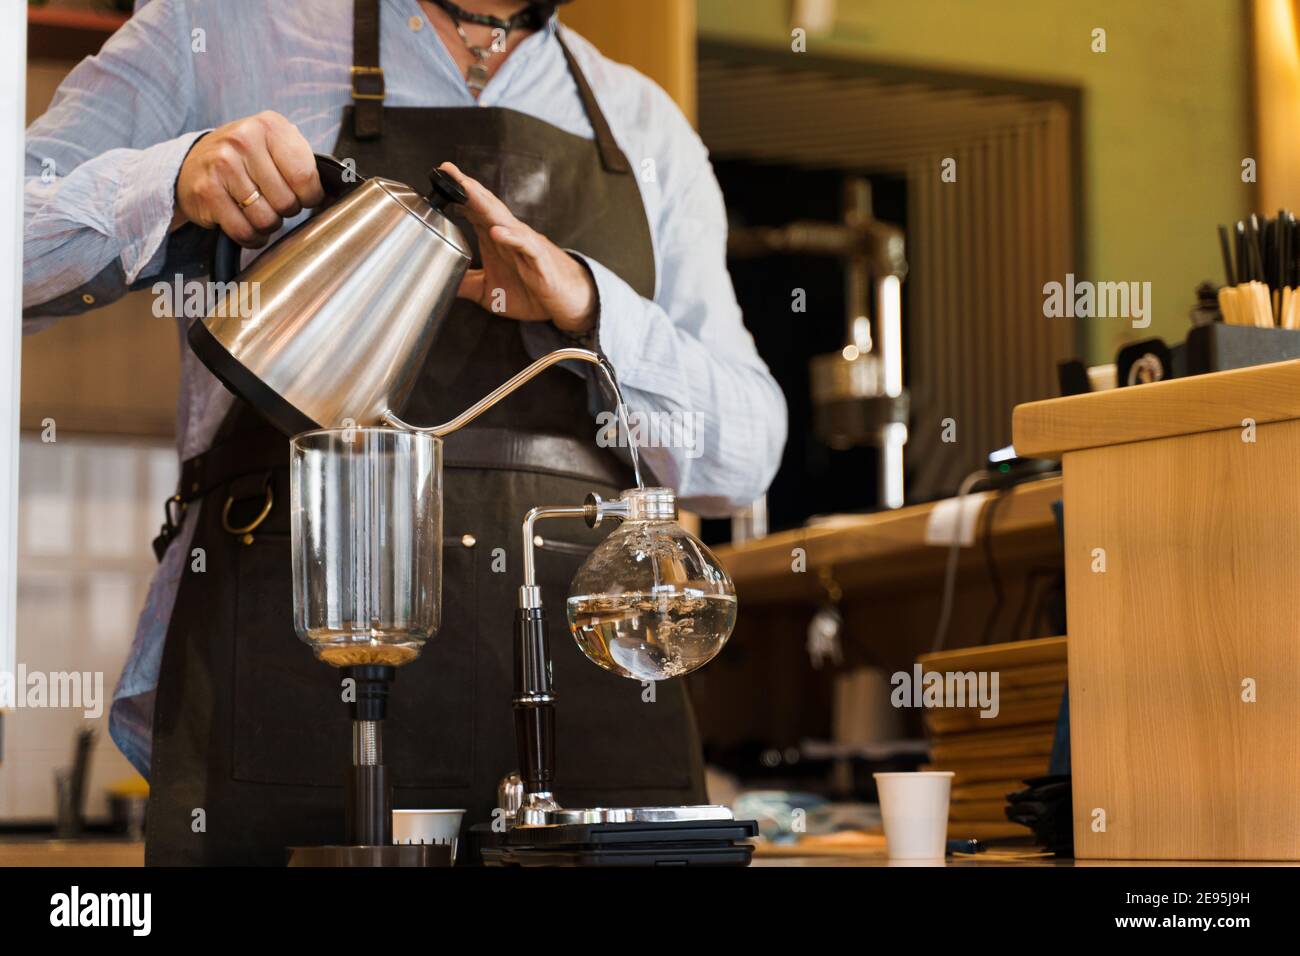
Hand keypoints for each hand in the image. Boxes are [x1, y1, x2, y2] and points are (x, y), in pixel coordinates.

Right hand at [174, 111, 323, 247]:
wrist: (195, 161)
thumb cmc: (247, 159)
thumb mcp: (277, 148)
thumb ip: (306, 167)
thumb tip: (336, 197)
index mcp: (271, 126)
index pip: (306, 177)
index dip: (310, 197)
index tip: (302, 196)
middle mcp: (244, 140)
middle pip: (287, 202)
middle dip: (286, 211)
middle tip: (272, 200)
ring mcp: (223, 164)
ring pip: (266, 220)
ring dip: (267, 225)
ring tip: (257, 209)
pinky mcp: (207, 190)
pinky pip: (243, 231)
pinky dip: (250, 236)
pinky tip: (245, 222)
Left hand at [440, 162, 597, 333]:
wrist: (563, 304)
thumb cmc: (530, 292)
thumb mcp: (488, 292)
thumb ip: (466, 284)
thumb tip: (439, 281)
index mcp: (495, 239)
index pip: (473, 210)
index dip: (455, 193)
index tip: (437, 177)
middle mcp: (508, 235)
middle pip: (485, 206)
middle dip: (466, 187)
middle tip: (446, 169)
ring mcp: (524, 244)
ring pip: (503, 218)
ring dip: (485, 204)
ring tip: (467, 189)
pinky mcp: (539, 259)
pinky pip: (525, 245)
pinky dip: (511, 237)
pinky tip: (497, 232)